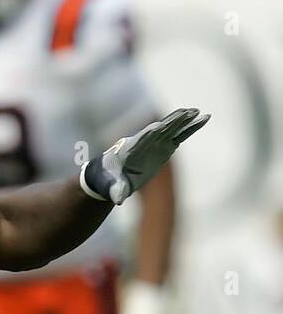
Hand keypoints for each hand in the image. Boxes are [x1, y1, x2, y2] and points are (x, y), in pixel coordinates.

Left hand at [80, 108, 208, 206]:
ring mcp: (156, 143)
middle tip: (186, 113)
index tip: (158, 127)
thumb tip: (118, 200)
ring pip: (173, 129)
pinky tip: (202, 119)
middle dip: (172, 122)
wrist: (113, 173)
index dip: (149, 134)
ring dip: (184, 121)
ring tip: (198, 112)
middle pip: (160, 129)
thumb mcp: (112, 188)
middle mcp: (145, 143)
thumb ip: (117, 191)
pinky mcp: (165, 146)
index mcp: (131, 149)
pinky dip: (190, 128)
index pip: (141, 140)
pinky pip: (180, 135)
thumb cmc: (110, 180)